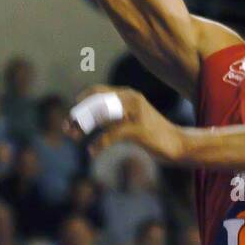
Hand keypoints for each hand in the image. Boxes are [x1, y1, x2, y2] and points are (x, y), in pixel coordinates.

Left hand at [69, 85, 185, 163]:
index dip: (80, 103)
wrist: (177, 144)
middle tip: (67, 130)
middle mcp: (131, 99)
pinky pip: (111, 134)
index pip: (97, 92)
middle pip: (95, 103)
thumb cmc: (151, 135)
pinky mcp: (138, 128)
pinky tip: (92, 152)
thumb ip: (110, 118)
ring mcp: (135, 112)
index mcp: (128, 95)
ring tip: (74, 137)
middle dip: (78, 116)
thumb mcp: (129, 121)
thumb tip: (83, 123)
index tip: (70, 118)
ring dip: (83, 127)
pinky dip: (98, 143)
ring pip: (101, 115)